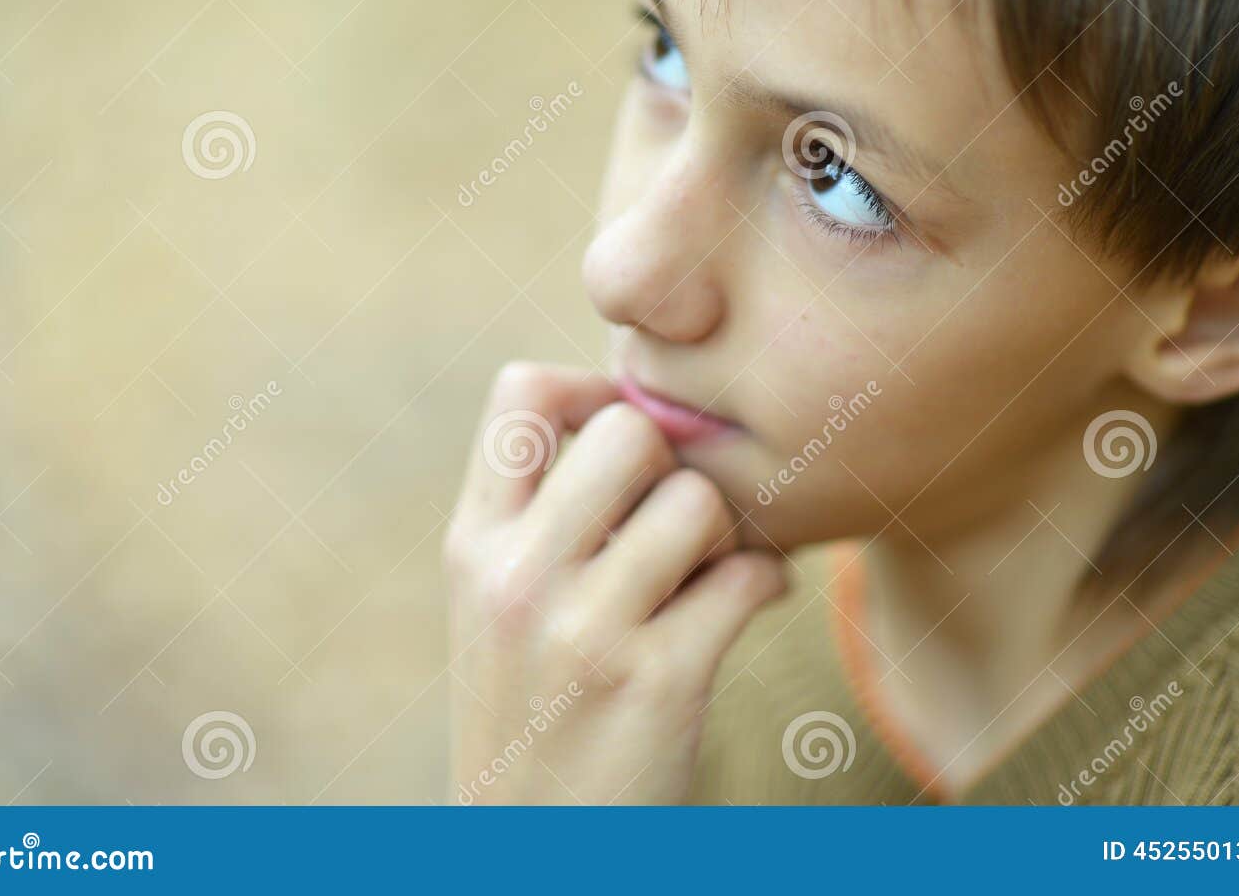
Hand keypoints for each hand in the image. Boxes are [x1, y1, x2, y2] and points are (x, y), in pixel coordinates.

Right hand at [444, 362, 787, 803]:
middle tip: (674, 516)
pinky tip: (744, 607)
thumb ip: (541, 515)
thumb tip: (636, 406)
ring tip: (710, 572)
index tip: (621, 440)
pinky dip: (765, 584)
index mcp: (473, 545)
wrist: (534, 852)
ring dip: (725, 532)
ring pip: (698, 500)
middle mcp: (517, 577)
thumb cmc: (534, 709)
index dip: (590, 388)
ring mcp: (585, 631)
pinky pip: (749, 577)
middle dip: (671, 463)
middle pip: (629, 428)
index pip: (521, 392)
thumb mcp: (497, 606)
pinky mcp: (658, 680)